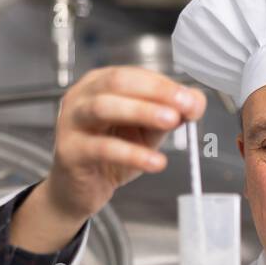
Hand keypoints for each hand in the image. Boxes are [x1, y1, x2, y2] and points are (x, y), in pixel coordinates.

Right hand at [48, 65, 206, 222]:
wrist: (80, 189)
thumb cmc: (110, 154)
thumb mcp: (146, 130)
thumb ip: (169, 114)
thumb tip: (196, 101)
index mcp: (100, 84)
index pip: (134, 75)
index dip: (165, 85)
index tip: (192, 99)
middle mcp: (82, 97)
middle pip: (118, 82)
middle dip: (155, 92)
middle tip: (184, 105)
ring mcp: (71, 122)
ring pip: (104, 107)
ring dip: (141, 111)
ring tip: (171, 121)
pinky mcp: (70, 151)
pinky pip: (103, 148)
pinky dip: (132, 153)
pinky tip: (155, 161)